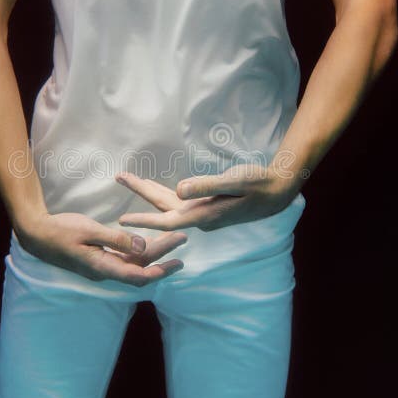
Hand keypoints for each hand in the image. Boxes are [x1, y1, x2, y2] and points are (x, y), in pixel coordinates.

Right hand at [14, 212, 186, 286]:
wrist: (37, 234)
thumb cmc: (60, 231)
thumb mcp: (89, 231)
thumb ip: (116, 239)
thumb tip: (143, 247)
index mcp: (102, 268)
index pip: (138, 276)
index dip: (160, 270)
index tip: (178, 260)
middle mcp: (104, 271)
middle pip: (140, 269)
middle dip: (163, 259)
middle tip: (182, 242)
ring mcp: (101, 266)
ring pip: (133, 264)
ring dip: (153, 254)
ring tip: (173, 241)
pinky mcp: (98, 259)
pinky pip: (124, 260)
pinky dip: (139, 252)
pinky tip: (149, 243)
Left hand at [116, 163, 298, 231]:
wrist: (278, 191)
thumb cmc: (259, 183)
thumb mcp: (234, 181)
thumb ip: (206, 186)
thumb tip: (179, 190)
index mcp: (204, 215)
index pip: (167, 220)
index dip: (143, 220)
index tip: (121, 220)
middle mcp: (201, 217)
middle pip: (163, 209)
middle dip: (140, 194)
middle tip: (120, 176)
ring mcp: (204, 213)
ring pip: (170, 204)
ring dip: (150, 192)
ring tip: (130, 179)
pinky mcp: (208, 207)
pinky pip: (179, 203)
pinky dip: (164, 195)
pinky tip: (155, 190)